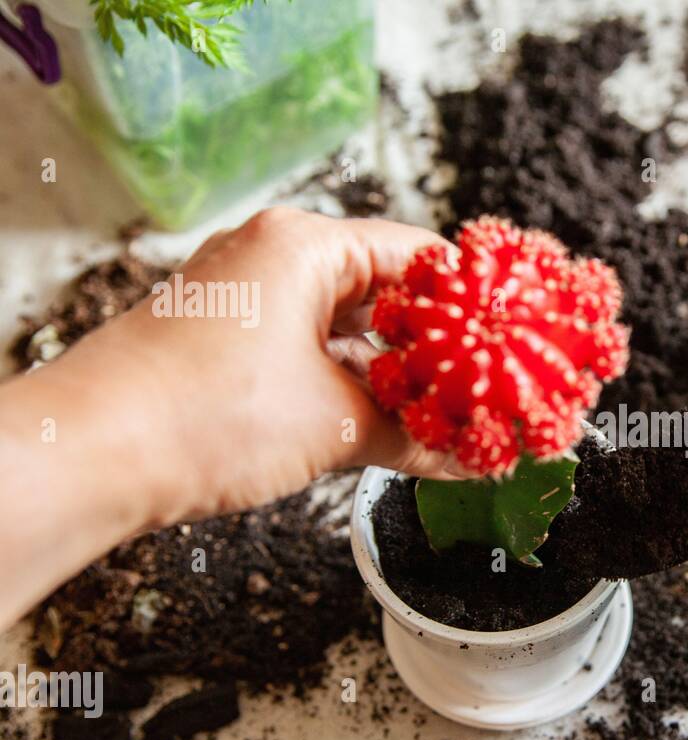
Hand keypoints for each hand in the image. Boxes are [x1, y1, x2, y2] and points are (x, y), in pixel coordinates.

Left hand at [43, 207, 456, 523]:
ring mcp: (243, 299)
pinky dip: (347, 387)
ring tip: (446, 416)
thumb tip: (472, 458)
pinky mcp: (223, 343)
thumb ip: (416, 438)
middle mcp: (271, 258)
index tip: (513, 336)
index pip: (416, 254)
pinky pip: (306, 353)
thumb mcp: (334, 426)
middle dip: (436, 345)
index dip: (472, 301)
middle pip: (382, 291)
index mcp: (303, 246)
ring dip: (392, 374)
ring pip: (343, 328)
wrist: (87, 456)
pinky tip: (385, 428)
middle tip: (489, 386)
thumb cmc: (201, 416)